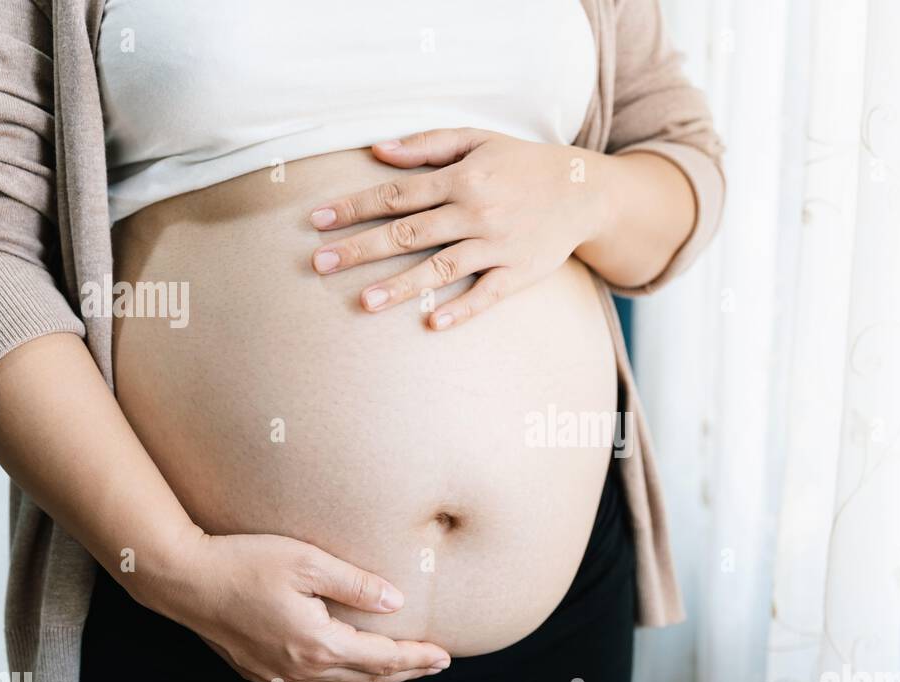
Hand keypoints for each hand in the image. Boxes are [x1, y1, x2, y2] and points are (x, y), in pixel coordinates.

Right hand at [137, 527, 450, 681]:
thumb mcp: (307, 562)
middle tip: (436, 665)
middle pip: (366, 678)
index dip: (416, 659)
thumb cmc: (245, 561)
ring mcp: (277, 675)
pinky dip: (343, 678)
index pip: (382, 659)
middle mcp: (300, 669)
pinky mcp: (259, 671)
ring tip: (403, 669)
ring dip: (375, 678)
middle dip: (405, 673)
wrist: (182, 579)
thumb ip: (355, 583)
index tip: (445, 656)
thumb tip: (396, 603)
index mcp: (317, 644)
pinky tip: (350, 668)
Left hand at [307, 128, 607, 329]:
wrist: (583, 191)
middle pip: (408, 232)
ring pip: (441, 267)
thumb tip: (376, 151)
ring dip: (401, 286)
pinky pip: (486, 294)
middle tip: (320, 264)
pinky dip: (461, 309)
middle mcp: (475, 212)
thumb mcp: (477, 139)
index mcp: (461, 178)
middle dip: (361, 248)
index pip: (396, 194)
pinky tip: (432, 323)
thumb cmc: (522, 163)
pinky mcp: (519, 273)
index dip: (353, 206)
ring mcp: (497, 245)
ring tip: (364, 302)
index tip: (316, 222)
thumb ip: (426, 145)